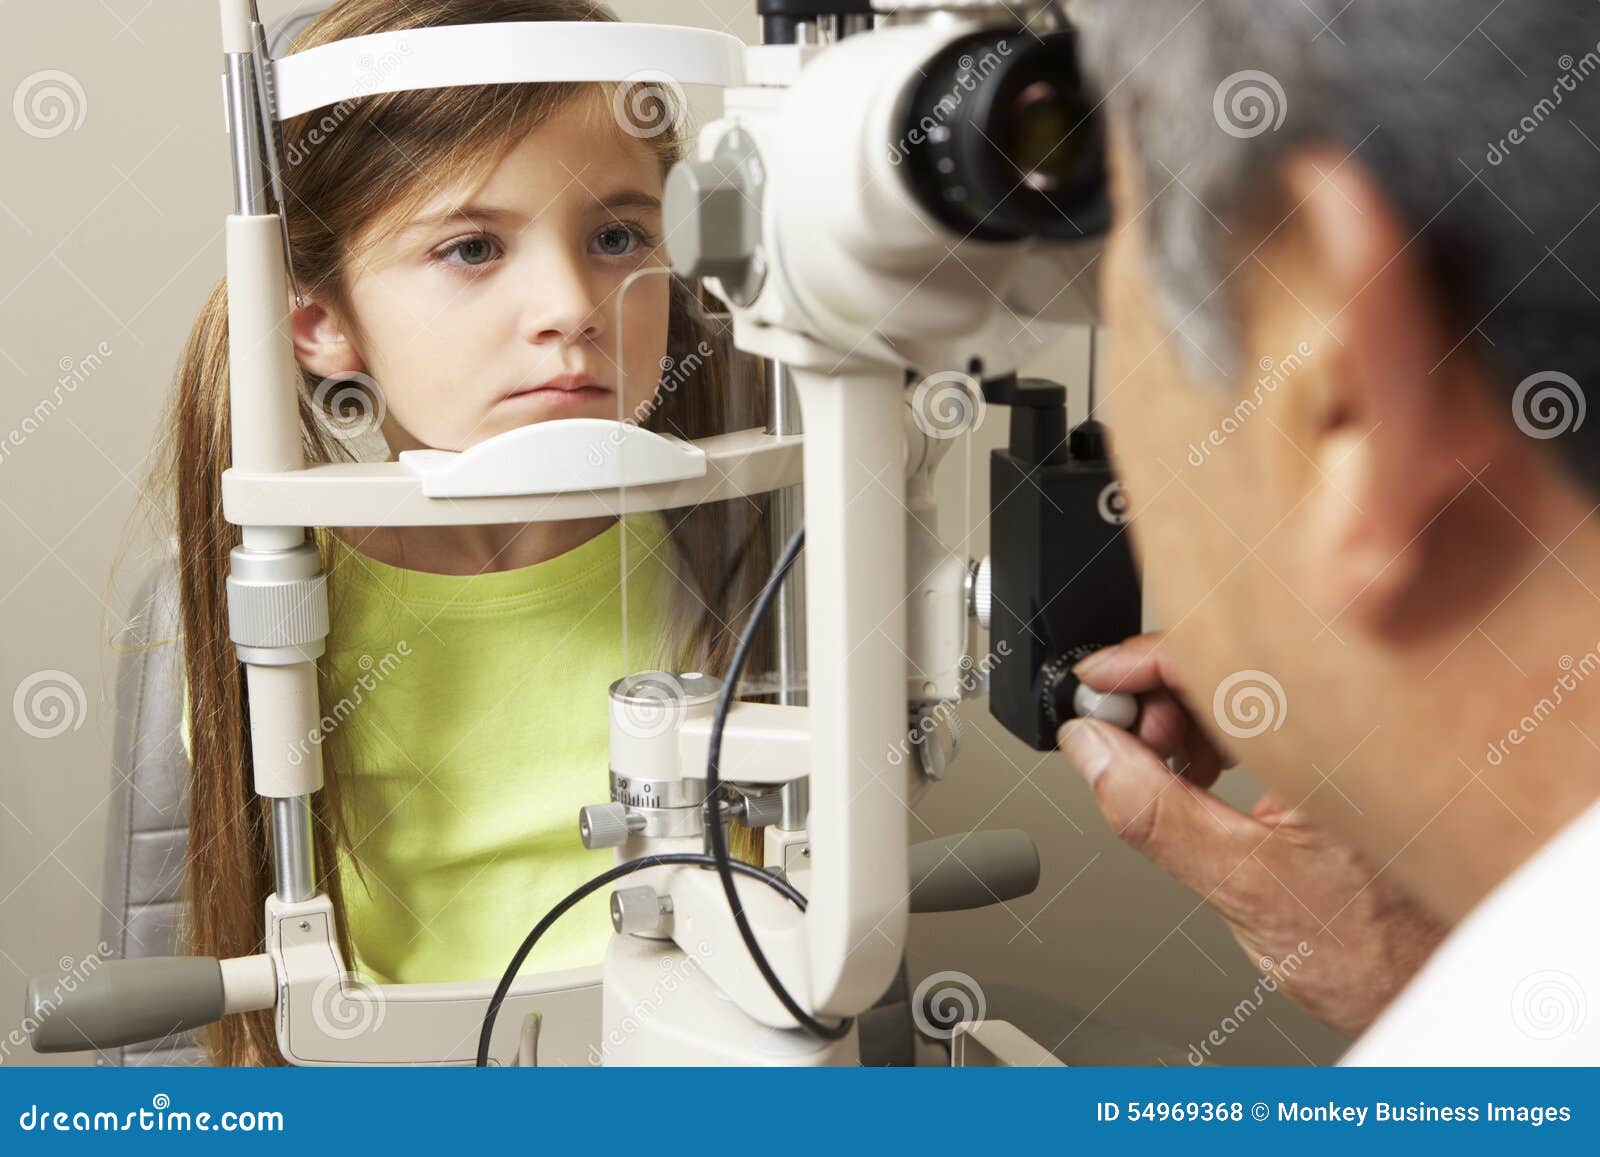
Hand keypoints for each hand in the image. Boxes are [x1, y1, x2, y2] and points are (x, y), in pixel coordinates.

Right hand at [1058, 632, 1446, 1037]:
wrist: (1455, 987)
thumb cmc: (1392, 950)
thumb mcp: (1246, 886)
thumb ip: (1157, 813)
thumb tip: (1092, 751)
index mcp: (1341, 731)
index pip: (1217, 656)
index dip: (1141, 662)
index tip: (1093, 684)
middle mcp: (1356, 719)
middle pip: (1228, 663)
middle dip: (1158, 700)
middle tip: (1124, 745)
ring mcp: (1354, 733)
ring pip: (1244, 687)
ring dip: (1184, 721)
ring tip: (1164, 771)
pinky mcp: (1348, 749)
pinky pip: (1270, 711)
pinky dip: (1219, 734)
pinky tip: (1202, 772)